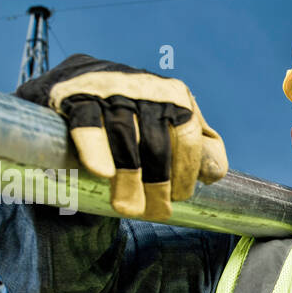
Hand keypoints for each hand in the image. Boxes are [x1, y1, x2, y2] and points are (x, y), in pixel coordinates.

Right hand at [16, 54, 227, 219]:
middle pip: (156, 142)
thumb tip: (215, 172)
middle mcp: (145, 87)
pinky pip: (87, 122)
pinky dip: (95, 147)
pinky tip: (101, 173)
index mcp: (175, 95)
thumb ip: (199, 145)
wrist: (78, 80)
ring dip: (129, 177)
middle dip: (157, 183)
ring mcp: (110, 89)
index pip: (188, 135)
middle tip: (153, 212)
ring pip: (124, 137)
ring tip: (127, 208)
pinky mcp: (76, 95)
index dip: (185, 171)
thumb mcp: (172, 123)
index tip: (178, 198)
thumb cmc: (135, 113)